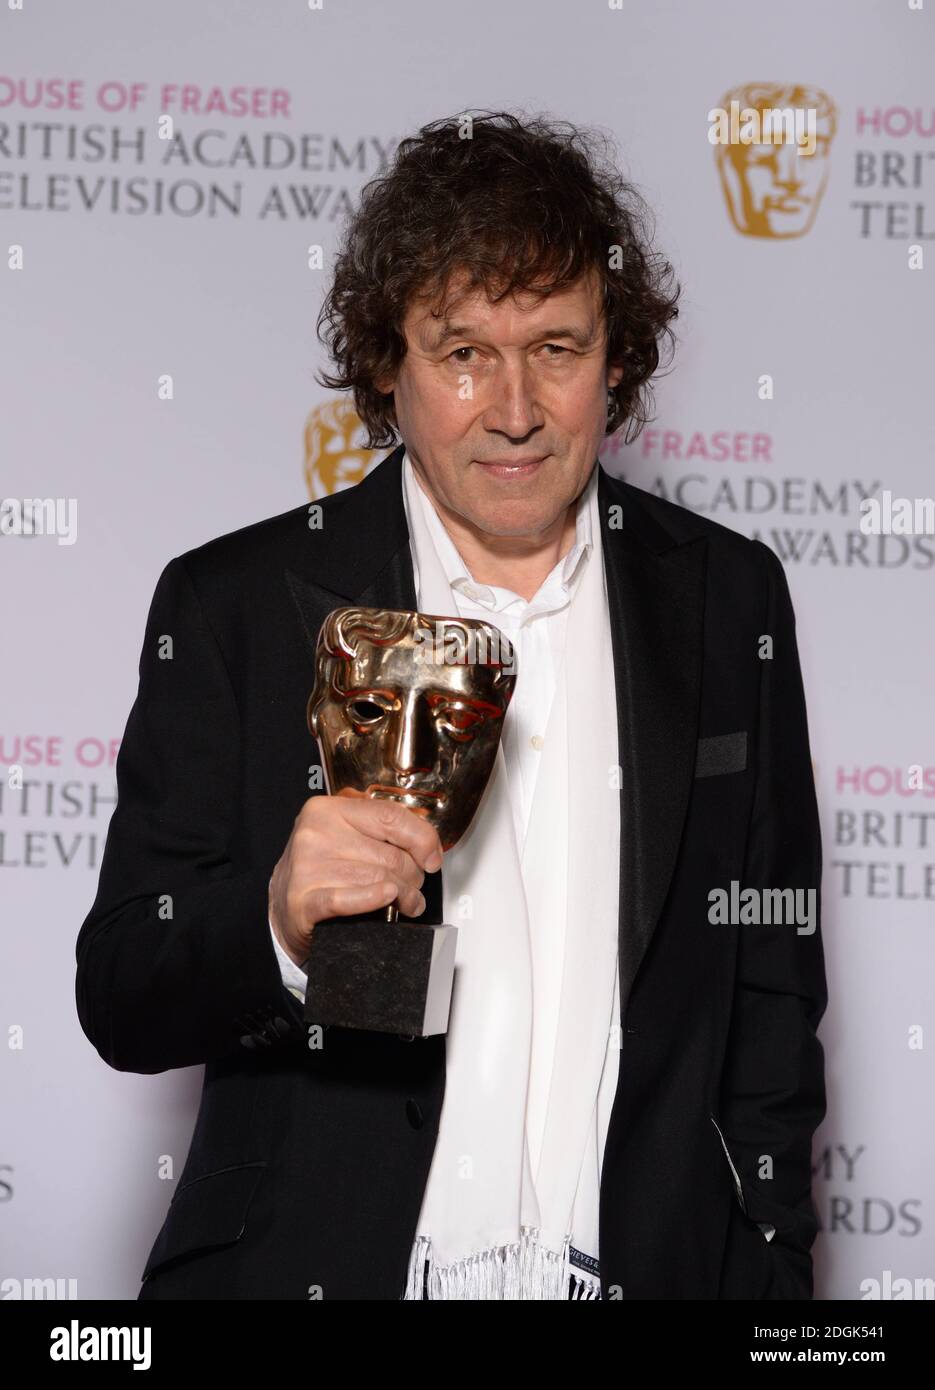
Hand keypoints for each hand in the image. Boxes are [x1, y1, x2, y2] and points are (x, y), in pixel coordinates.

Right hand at [268, 790, 443, 968]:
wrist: (282, 908)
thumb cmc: (320, 869)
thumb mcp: (342, 834)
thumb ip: (379, 827)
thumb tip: (425, 840)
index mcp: (327, 810)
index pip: (390, 816)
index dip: (422, 839)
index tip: (432, 857)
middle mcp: (315, 834)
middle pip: (390, 855)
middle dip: (413, 876)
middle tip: (413, 885)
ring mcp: (307, 867)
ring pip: (380, 880)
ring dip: (403, 896)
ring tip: (406, 901)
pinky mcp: (304, 901)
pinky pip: (349, 898)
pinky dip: (373, 899)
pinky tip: (387, 898)